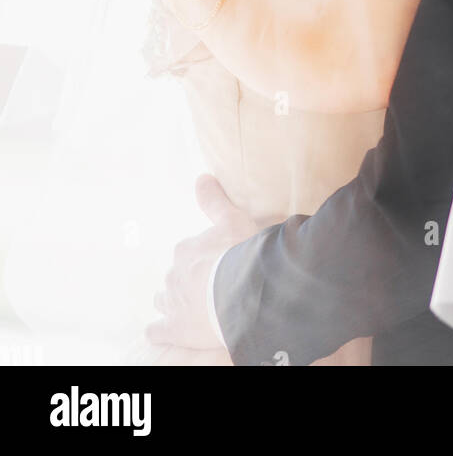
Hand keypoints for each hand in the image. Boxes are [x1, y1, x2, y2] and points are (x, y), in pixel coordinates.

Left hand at [146, 174, 257, 350]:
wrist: (240, 293)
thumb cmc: (239, 253)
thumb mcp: (232, 219)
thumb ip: (215, 201)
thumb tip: (201, 177)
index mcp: (185, 250)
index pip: (188, 253)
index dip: (203, 258)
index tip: (217, 263)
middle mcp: (173, 274)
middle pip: (176, 276)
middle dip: (188, 281)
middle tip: (209, 288)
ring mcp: (172, 303)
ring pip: (164, 300)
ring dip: (173, 302)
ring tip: (190, 308)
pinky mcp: (174, 329)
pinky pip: (156, 330)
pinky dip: (158, 330)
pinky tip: (162, 331)